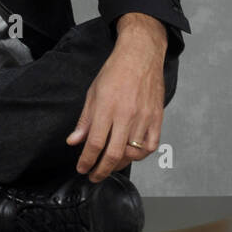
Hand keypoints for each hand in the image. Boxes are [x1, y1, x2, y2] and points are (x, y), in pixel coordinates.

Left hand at [66, 24, 164, 181]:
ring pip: (132, 154)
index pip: (95, 143)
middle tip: (94, 176)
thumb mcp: (93, 92)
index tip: (82, 168)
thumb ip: (85, 120)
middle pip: (113, 154)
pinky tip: (131, 155)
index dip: (86, 160)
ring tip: (110, 165)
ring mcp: (144, 118)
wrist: (140, 55)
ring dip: (118, 164)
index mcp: (107, 107)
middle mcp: (126, 115)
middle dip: (101, 171)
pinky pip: (150, 147)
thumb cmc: (115, 71)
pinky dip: (140, 156)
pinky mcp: (157, 119)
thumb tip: (74, 141)